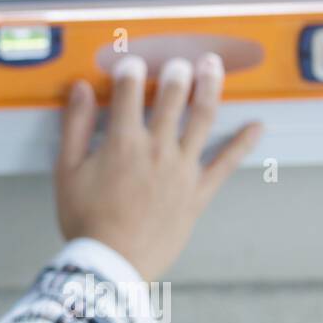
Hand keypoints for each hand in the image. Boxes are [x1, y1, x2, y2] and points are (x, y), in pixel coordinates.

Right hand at [55, 52, 262, 282]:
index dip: (131, 71)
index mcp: (123, 141)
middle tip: (181, 59)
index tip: (131, 62)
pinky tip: (256, 126)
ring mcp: (182, 170)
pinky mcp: (198, 192)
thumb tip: (80, 90)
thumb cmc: (86, 219)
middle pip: (173, 98)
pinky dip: (243, 143)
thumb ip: (75, 126)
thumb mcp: (66, 170)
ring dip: (210, 88)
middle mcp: (157, 149)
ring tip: (214, 67)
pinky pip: (226, 163)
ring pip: (202, 119)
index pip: (130, 91)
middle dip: (177, 72)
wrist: (112, 263)